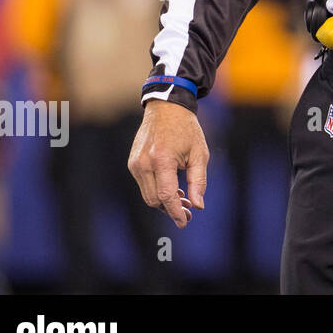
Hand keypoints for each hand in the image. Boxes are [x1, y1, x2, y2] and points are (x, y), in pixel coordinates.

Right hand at [128, 99, 208, 227]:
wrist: (167, 109)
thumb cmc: (187, 130)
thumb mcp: (199, 154)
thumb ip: (198, 181)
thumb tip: (198, 206)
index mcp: (162, 160)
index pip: (166, 195)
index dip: (175, 212)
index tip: (185, 222)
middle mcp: (144, 163)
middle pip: (155, 199)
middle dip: (171, 209)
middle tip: (188, 211)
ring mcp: (135, 163)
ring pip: (148, 195)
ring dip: (164, 202)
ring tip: (183, 200)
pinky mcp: (132, 163)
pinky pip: (144, 185)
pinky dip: (156, 191)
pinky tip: (171, 189)